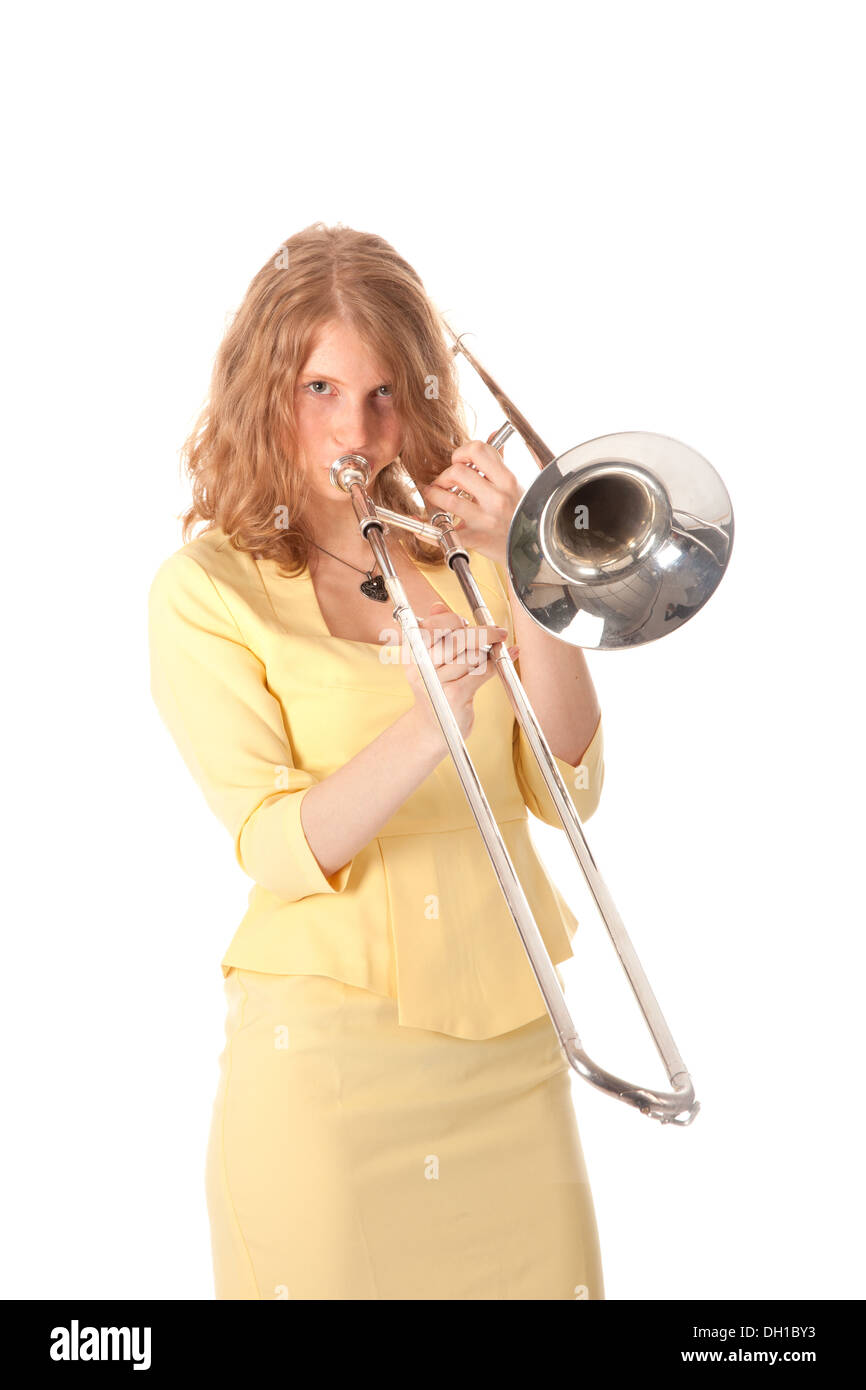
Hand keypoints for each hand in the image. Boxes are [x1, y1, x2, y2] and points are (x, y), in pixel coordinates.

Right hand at [403, 601, 517, 742]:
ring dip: (488, 653)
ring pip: (473, 655)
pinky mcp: (455, 695)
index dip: (454, 621)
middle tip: (499, 633)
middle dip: (484, 633)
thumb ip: (434, 632)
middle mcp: (421, 666)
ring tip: (492, 654)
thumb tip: (438, 606)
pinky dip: (496, 665)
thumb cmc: (434, 690)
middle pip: (458, 639)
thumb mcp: (428, 660)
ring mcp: (437, 682)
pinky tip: (503, 661)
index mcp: (413, 653)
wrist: (431, 729)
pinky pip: (483, 672)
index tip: (467, 623)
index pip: (434, 625)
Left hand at [419, 433, 522, 567]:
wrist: (531, 549)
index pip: (477, 450)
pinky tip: (419, 523)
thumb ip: (500, 461)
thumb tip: (492, 435)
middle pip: (458, 471)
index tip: (458, 460)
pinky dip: (426, 530)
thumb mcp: (516, 486)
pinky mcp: (475, 539)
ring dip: (434, 495)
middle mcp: (497, 498)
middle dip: (444, 475)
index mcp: (507, 480)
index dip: (461, 452)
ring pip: (448, 499)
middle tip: (444, 483)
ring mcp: (486, 519)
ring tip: (433, 496)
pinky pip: (445, 532)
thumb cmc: (520, 515)